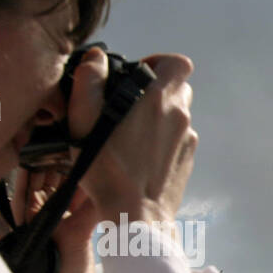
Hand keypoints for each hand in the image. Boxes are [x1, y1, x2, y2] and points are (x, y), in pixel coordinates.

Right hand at [70, 49, 197, 225]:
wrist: (135, 214)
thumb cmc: (106, 169)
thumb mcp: (83, 119)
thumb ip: (89, 80)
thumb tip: (97, 58)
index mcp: (159, 99)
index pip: (179, 63)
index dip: (160, 62)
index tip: (138, 73)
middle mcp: (180, 117)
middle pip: (179, 88)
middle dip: (157, 90)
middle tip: (131, 104)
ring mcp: (188, 140)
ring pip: (178, 115)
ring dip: (159, 116)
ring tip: (131, 133)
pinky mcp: (188, 161)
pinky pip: (178, 139)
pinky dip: (163, 140)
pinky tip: (141, 155)